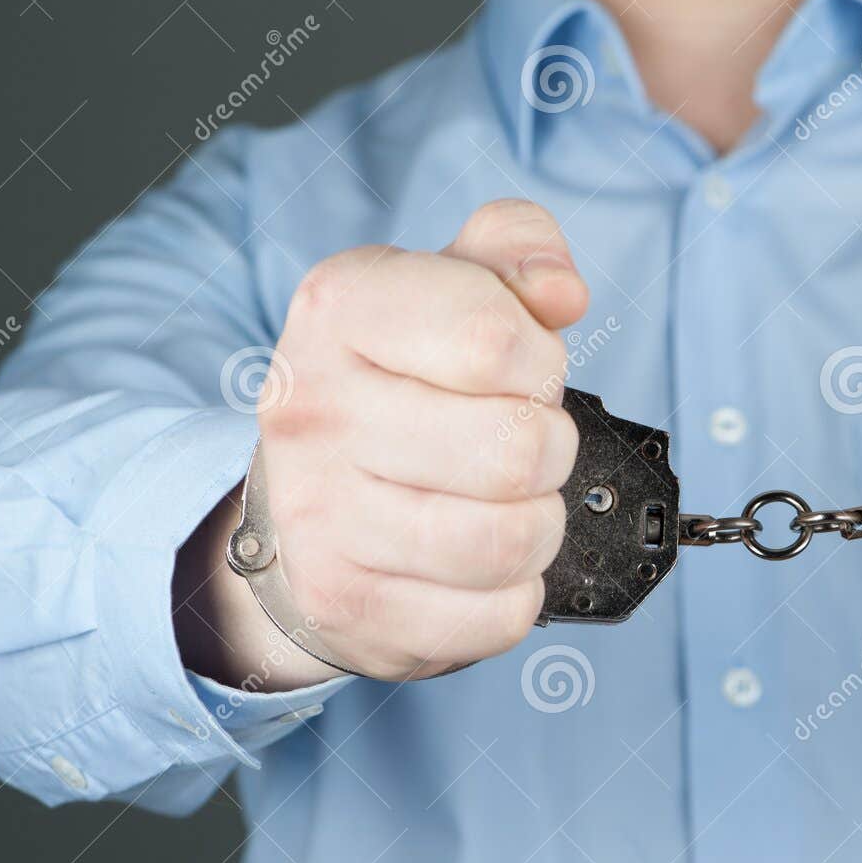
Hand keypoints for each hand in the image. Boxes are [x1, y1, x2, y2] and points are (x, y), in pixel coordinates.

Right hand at [178, 199, 585, 685]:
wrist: (299, 507)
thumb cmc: (399, 386)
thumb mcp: (450, 285)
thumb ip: (517, 248)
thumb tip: (561, 291)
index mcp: (339, 307)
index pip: (496, 338)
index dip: (539, 361)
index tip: (516, 371)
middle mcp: (313, 410)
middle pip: (518, 448)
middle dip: (549, 449)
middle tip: (519, 447)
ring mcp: (321, 518)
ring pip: (512, 539)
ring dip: (537, 525)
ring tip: (504, 506)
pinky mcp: (348, 607)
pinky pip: (498, 614)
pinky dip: (514, 594)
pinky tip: (478, 566)